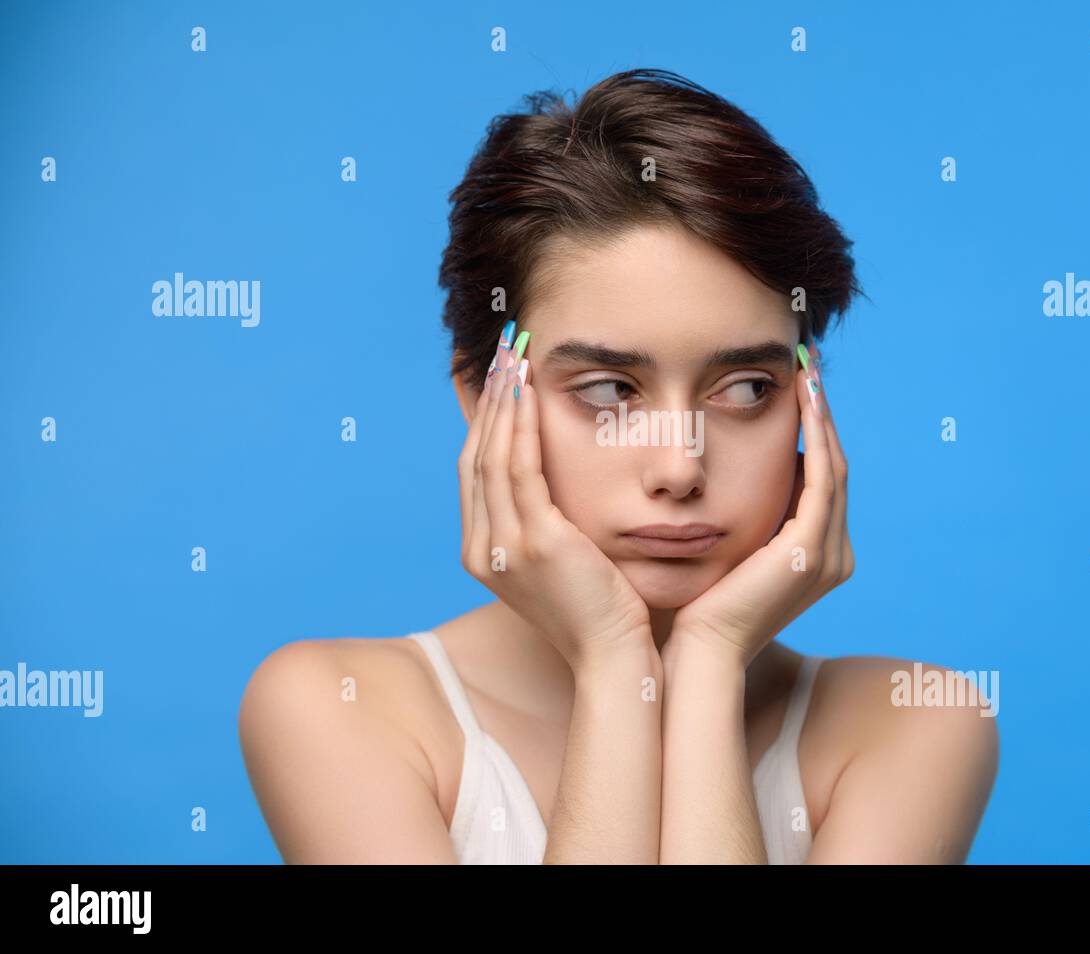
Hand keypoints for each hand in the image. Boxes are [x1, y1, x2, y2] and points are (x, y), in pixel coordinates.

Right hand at [458, 338, 653, 670]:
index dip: (484, 421)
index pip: (474, 472)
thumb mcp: (561, 564)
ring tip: (515, 355)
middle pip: (474, 456)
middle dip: (489, 399)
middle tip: (504, 351)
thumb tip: (552, 485)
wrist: (614, 659)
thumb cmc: (601, 612)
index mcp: (484, 554)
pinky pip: (520, 469)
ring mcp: (503, 547)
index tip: (500, 378)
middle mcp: (483, 549)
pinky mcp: (534, 543)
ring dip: (503, 401)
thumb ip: (544, 526)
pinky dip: (522, 426)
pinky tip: (531, 392)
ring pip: (492, 455)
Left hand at [667, 352, 852, 666]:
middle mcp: (835, 555)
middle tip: (809, 370)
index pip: (822, 483)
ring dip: (823, 418)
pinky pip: (821, 479)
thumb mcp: (733, 551)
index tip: (799, 392)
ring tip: (808, 375)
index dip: (816, 435)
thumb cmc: (701, 606)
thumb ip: (747, 518)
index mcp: (820, 557)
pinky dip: (817, 437)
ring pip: (833, 468)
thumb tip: (733, 476)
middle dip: (823, 417)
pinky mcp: (810, 549)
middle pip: (834, 470)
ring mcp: (828, 554)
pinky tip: (803, 404)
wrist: (699, 650)